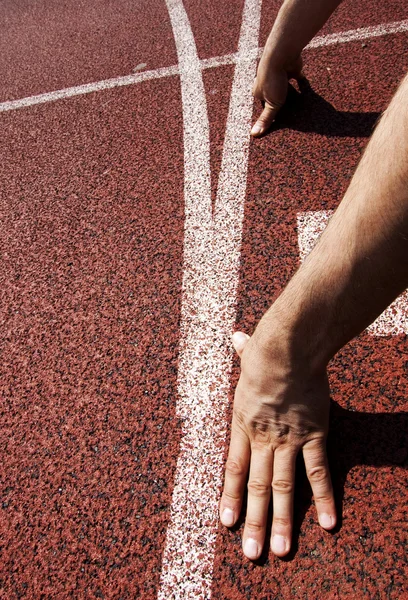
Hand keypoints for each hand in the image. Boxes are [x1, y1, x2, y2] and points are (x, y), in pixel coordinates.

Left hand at [219, 330, 335, 559]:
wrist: (288, 349)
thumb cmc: (266, 350)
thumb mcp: (247, 357)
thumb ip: (242, 355)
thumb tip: (236, 337)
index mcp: (243, 424)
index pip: (233, 469)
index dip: (230, 497)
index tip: (227, 522)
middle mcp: (263, 439)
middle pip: (257, 487)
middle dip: (255, 522)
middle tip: (253, 554)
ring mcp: (288, 440)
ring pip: (284, 488)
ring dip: (283, 521)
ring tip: (282, 551)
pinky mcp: (314, 436)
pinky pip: (319, 472)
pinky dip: (325, 498)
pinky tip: (329, 523)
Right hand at [251, 55, 303, 136]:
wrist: (282, 54)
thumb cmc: (273, 79)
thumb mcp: (271, 105)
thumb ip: (266, 119)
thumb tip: (254, 135)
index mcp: (258, 91)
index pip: (263, 105)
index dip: (268, 112)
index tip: (274, 119)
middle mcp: (266, 81)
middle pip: (272, 95)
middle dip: (276, 101)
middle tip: (284, 112)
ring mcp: (279, 74)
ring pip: (283, 86)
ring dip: (287, 92)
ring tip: (294, 103)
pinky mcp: (291, 69)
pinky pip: (296, 77)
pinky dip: (300, 81)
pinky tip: (305, 87)